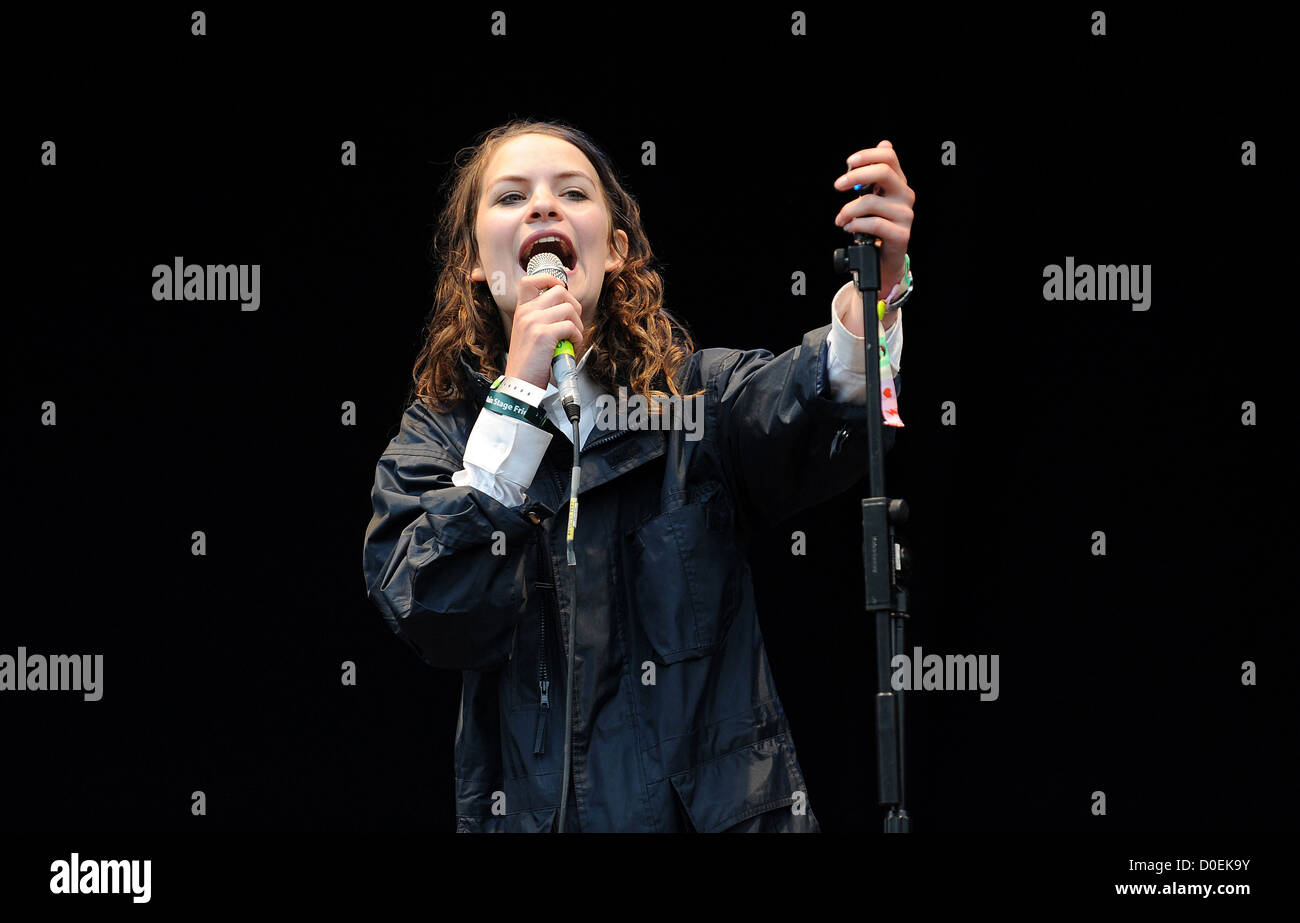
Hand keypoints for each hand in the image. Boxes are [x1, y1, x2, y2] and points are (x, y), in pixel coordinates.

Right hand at [503, 273, 584, 390]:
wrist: (520, 384)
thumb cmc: (528, 363)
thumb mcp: (529, 334)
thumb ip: (542, 319)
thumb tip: (567, 310)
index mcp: (521, 311)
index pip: (531, 280)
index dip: (550, 279)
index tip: (560, 290)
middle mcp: (526, 312)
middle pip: (559, 291)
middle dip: (573, 306)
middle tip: (573, 324)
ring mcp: (533, 322)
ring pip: (569, 308)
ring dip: (578, 324)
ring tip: (572, 338)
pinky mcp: (543, 334)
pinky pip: (572, 327)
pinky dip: (577, 338)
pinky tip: (571, 346)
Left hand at [832, 140, 914, 334]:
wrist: (884, 261)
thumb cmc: (875, 228)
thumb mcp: (873, 200)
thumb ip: (873, 177)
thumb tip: (884, 143)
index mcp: (898, 183)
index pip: (889, 157)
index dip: (868, 155)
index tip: (848, 163)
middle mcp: (905, 195)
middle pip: (883, 173)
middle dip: (855, 177)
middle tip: (838, 186)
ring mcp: (905, 215)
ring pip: (871, 202)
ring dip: (848, 211)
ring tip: (840, 220)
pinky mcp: (902, 234)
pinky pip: (874, 224)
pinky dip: (855, 225)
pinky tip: (849, 228)